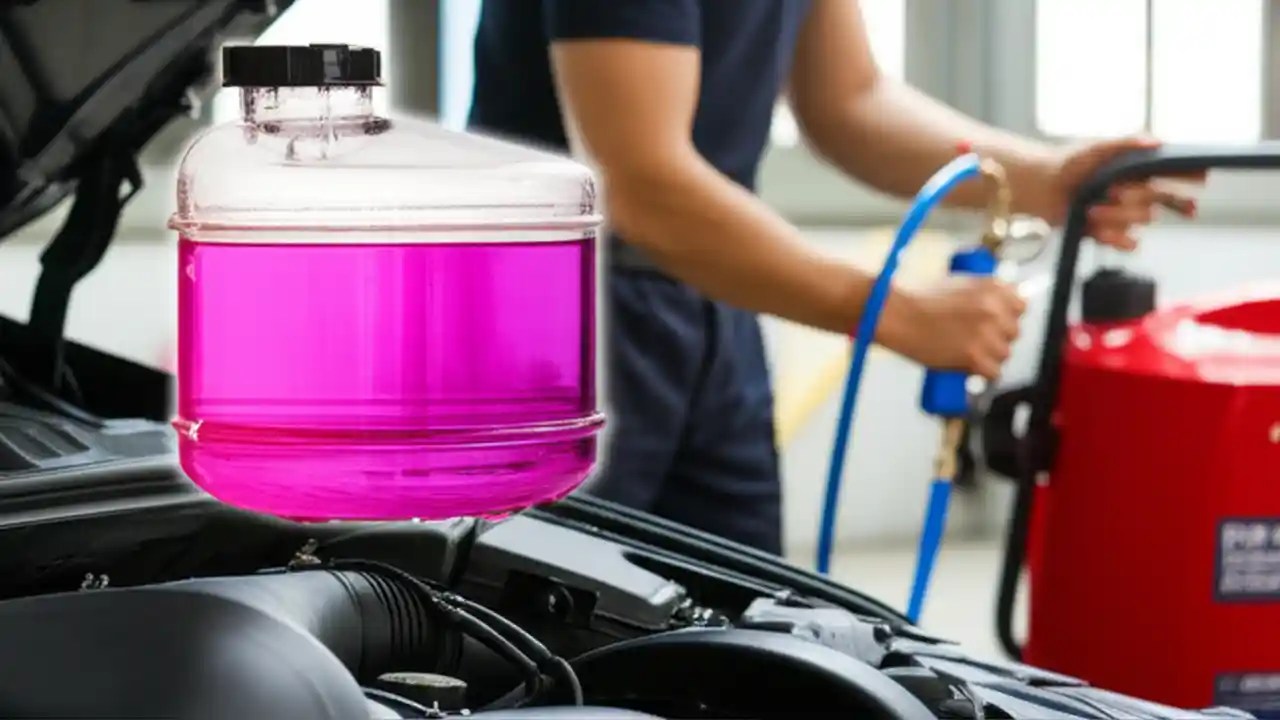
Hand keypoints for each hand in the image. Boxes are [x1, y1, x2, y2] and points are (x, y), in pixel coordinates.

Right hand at [882, 276, 1026, 378]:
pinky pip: (993, 372)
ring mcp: (986, 333)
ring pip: (1004, 353)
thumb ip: (984, 293)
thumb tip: (1004, 307)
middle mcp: (994, 309)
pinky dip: (981, 372)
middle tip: (974, 339)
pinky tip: (966, 365)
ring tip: (965, 351)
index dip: (1006, 316)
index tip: (993, 322)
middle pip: (1014, 332)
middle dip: (996, 337)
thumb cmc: (918, 299)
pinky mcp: (975, 356)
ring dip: (988, 355)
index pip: (1021, 307)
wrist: (897, 314)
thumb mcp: (958, 283)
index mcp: (992, 287)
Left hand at [1034, 136, 1202, 249]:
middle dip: (1138, 198)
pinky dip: (1116, 238)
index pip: (1175, 175)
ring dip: (1117, 216)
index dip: (1191, 179)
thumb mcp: (1095, 149)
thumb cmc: (1068, 163)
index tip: (1202, 180)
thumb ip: (1125, 144)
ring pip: (1143, 221)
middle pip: (1160, 201)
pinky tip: (1099, 231)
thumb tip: (1157, 141)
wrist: (1039, 188)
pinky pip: (1129, 242)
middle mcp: (1138, 193)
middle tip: (1112, 191)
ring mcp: (1126, 214)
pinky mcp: (1111, 233)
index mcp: (1140, 171)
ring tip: (1090, 209)